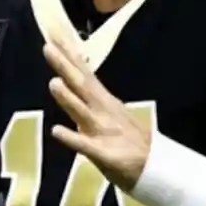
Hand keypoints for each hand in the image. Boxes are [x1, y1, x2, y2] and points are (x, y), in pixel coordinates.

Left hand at [43, 39, 150, 189]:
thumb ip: (93, 99)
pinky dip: (71, 138)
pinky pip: (85, 146)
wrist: (156, 168)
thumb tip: (74, 82)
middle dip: (65, 67)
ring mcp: (103, 132)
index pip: (84, 74)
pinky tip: (57, 131)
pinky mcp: (103, 154)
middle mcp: (102, 112)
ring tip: (53, 83)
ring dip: (68, 98)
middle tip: (48, 47)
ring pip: (82, 112)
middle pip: (81, 86)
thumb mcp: (112, 114)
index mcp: (104, 102)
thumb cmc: (131, 141)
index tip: (55, 37)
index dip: (70, 56)